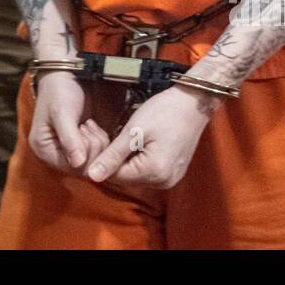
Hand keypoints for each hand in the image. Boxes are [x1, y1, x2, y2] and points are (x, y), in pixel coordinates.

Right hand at [28, 71, 109, 176]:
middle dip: (92, 145)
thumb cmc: (59, 90)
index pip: (72, 167)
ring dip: (96, 141)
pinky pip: (96, 153)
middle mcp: (54, 155)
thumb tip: (78, 162)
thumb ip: (69, 138)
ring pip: (93, 161)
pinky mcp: (78, 145)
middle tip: (87, 124)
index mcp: (44, 149)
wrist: (65, 75)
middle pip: (83, 167)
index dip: (86, 151)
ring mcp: (66, 151)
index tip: (84, 127)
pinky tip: (91, 125)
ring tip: (88, 123)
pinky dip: (98, 139)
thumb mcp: (62, 112)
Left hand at [88, 85, 217, 189]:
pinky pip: (147, 171)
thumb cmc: (164, 111)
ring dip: (122, 158)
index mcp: (154, 173)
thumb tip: (92, 176)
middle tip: (100, 132)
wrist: (193, 103)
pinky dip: (135, 159)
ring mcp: (170, 178)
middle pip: (125, 177)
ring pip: (135, 174)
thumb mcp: (134, 130)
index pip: (115, 176)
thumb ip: (113, 155)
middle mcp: (163, 182)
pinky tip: (131, 141)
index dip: (101, 158)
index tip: (92, 137)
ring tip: (115, 134)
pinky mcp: (172, 171)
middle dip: (111, 158)